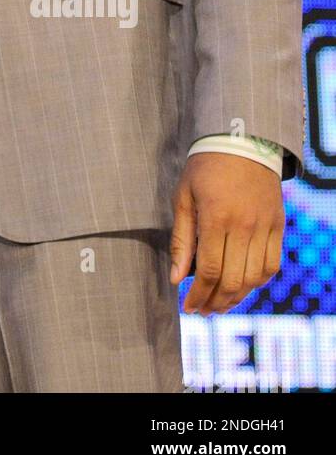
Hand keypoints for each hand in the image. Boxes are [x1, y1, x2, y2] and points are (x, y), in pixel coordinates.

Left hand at [170, 152, 284, 314]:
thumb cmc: (205, 169)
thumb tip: (176, 277)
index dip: (198, 294)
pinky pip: (271, 265)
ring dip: (237, 297)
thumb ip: (181, 240)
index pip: (210, 270)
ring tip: (219, 304)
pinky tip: (242, 287)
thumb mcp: (183, 197)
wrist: (242, 143)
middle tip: (202, 311)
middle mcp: (244, 225)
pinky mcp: (277, 226)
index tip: (188, 306)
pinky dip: (257, 282)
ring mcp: (264, 227)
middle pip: (233, 280)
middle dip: (215, 302)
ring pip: (254, 278)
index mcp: (216, 217)